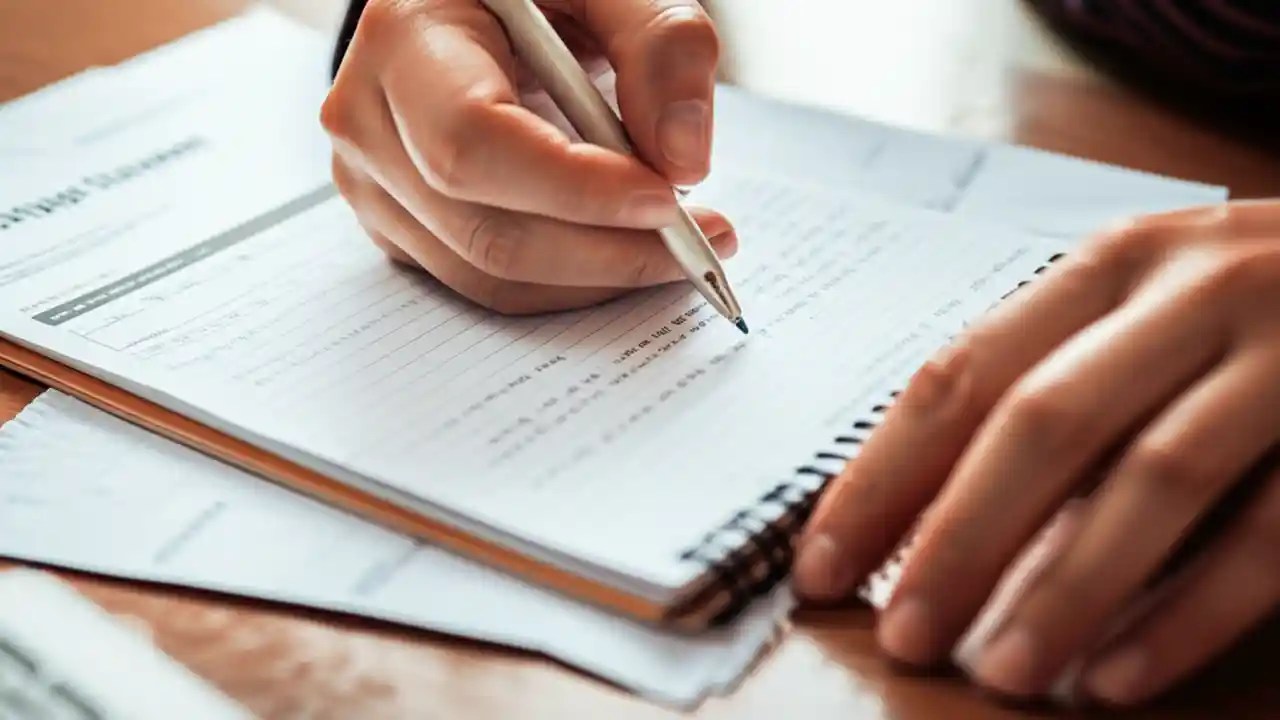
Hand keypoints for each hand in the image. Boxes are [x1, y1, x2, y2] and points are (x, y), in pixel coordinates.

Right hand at [321, 0, 735, 313]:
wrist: (475, 5)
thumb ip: (660, 42)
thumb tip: (684, 159)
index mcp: (404, 38)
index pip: (472, 142)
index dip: (572, 186)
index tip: (665, 198)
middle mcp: (369, 121)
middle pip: (488, 229)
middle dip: (608, 250)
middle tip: (700, 238)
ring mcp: (376, 186)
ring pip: (492, 275)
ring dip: (599, 276)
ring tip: (679, 244)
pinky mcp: (402, 228)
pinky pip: (490, 285)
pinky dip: (570, 281)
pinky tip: (623, 247)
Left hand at [793, 200, 1279, 704]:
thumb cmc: (1250, 312)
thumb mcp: (1143, 315)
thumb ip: (1048, 388)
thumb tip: (910, 517)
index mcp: (1107, 266)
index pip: (961, 376)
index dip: (881, 477)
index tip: (820, 566)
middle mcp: (1188, 291)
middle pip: (1044, 423)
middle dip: (961, 538)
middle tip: (905, 636)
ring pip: (1155, 477)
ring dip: (1066, 586)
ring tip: (1002, 673)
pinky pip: (1270, 527)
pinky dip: (1192, 609)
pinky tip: (1120, 674)